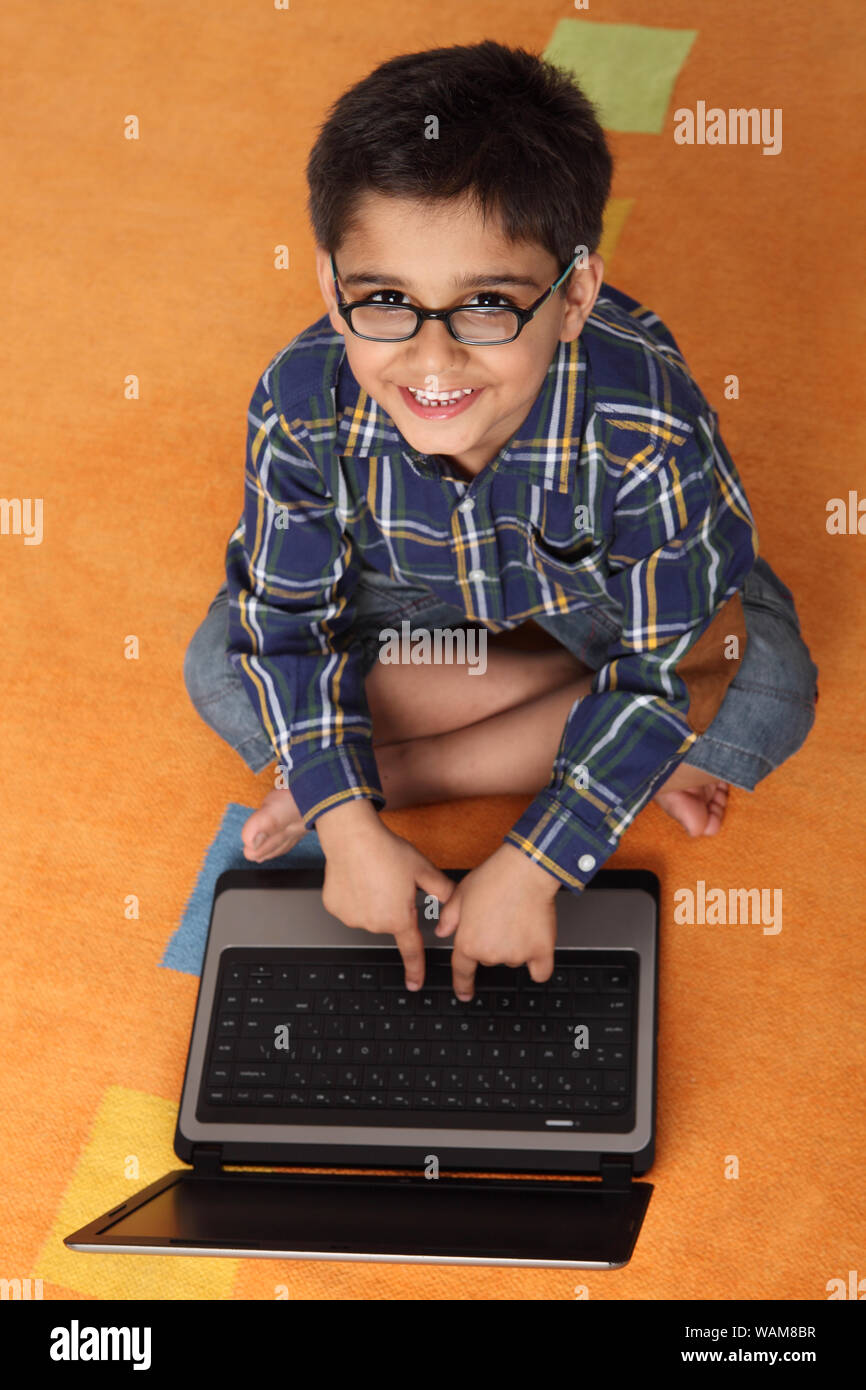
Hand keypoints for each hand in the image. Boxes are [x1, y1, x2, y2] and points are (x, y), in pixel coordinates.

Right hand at [316, 799, 455, 988]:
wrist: (352, 836)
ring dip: (373, 902)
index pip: (411, 950)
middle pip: (389, 922)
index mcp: (399, 918)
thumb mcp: (423, 869)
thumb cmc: (386, 851)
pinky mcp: (335, 908)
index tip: (415, 984)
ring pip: (369, 915)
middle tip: (391, 881)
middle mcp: (374, 924)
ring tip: (373, 876)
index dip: (415, 969)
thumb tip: (453, 902)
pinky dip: (354, 896)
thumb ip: (443, 890)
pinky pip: (350, 907)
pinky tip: (357, 877)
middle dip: (393, 906)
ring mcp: (352, 918)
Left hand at [433, 843, 560, 998]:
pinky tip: (535, 946)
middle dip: (492, 943)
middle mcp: (491, 953)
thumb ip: (448, 917)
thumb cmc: (493, 878)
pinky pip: (540, 970)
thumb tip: (441, 931)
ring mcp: (516, 955)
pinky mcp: (540, 951)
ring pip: (513, 958)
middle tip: (498, 917)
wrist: (524, 870)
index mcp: (468, 942)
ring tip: (516, 916)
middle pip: (490, 958)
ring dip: (514, 945)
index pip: (462, 970)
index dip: (462, 984)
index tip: (464, 993)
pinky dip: (538, 963)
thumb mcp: (459, 894)